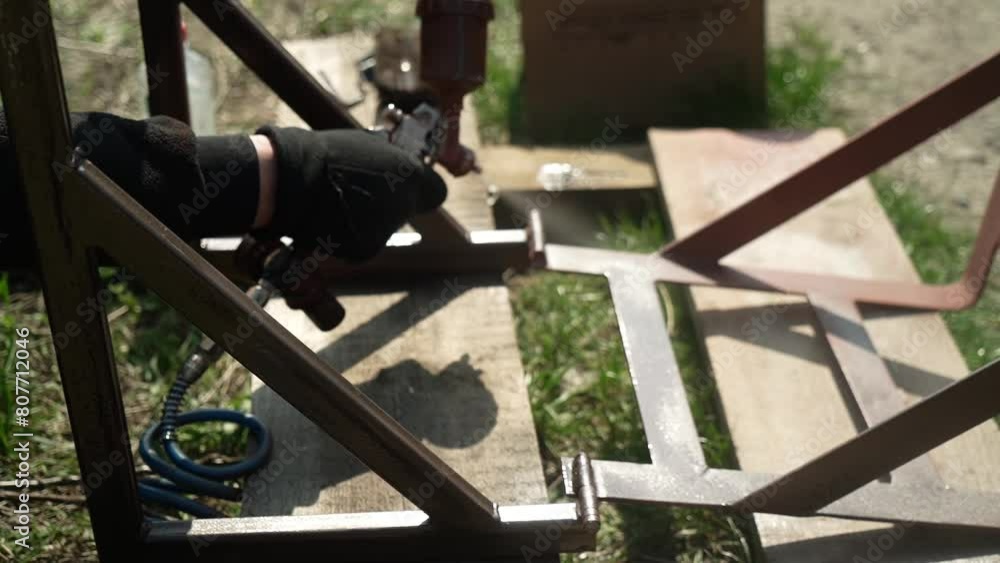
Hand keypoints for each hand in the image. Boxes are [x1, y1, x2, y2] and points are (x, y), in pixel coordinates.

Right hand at [255, 126, 446, 261]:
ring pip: (382, 228)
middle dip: (389, 205)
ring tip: (336, 202)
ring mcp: (387, 228)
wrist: (294, 179)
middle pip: (405, 210)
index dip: (423, 191)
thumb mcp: (366, 144)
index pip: (436, 192)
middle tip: (359, 194)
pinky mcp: (366, 248)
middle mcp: (405, 203)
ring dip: (366, 220)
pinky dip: (348, 235)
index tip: (409, 190)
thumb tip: (398, 162)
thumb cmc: (326, 154)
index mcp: (410, 174)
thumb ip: (391, 160)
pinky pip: (362, 242)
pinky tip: (330, 219)